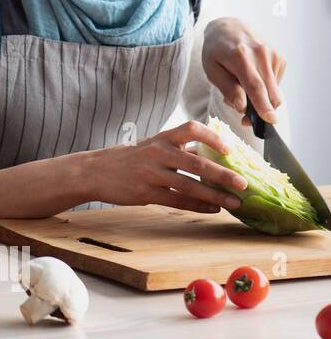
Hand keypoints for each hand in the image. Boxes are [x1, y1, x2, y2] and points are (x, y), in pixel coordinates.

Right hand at [87, 120, 248, 213]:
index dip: (213, 138)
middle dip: (223, 174)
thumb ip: (179, 149)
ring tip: (235, 202)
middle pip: (196, 162)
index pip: (191, 129)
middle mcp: (157, 153)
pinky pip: (177, 200)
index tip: (231, 150)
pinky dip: (198, 205)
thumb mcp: (152, 146)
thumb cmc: (128, 158)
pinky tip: (212, 209)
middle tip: (244, 184)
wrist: (94, 172)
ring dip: (215, 195)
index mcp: (162, 138)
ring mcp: (150, 173)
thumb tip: (213, 153)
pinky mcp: (145, 193)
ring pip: (190, 185)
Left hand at [202, 17, 285, 125]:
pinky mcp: (280, 58)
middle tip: (245, 120)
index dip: (262, 105)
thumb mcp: (211, 70)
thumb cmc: (216, 51)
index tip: (270, 119)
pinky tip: (251, 79)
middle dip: (260, 111)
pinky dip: (264, 89)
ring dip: (261, 100)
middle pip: (269, 92)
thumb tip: (242, 107)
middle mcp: (261, 54)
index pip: (255, 85)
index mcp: (240, 56)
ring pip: (274, 91)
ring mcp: (273, 55)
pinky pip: (275, 85)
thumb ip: (227, 89)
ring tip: (241, 91)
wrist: (229, 27)